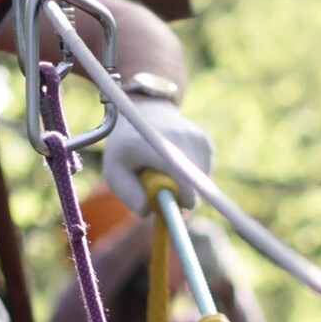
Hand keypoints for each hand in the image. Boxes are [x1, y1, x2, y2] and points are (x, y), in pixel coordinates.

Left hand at [102, 93, 217, 217]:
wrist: (145, 110)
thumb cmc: (126, 147)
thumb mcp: (114, 171)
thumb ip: (129, 195)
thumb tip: (150, 211)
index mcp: (154, 145)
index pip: (180, 177)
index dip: (182, 197)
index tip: (178, 207)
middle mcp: (181, 139)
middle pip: (194, 184)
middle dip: (181, 195)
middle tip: (163, 190)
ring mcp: (197, 140)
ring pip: (201, 180)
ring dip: (186, 186)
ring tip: (167, 172)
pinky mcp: (206, 142)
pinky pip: (205, 172)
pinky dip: (193, 175)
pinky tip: (177, 163)